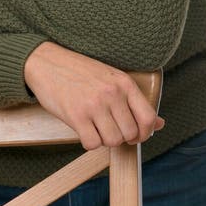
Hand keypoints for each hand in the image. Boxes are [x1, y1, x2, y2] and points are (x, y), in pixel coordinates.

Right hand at [24, 42, 164, 149]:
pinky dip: (88, 141)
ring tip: (94, 126)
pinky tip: (83, 129)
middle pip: (129, 133)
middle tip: (108, 129)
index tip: (134, 135)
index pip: (149, 118)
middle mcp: (111, 93)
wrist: (46, 62)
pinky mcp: (76, 115)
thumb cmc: (78, 71)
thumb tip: (159, 124)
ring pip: (112, 141)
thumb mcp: (110, 79)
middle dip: (120, 137)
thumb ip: (133, 101)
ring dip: (104, 139)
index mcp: (123, 83)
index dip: (144, 133)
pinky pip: (92, 143)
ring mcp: (94, 104)